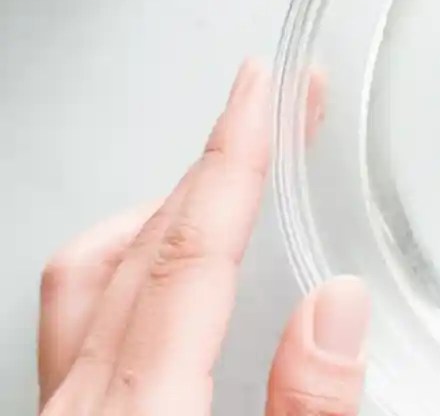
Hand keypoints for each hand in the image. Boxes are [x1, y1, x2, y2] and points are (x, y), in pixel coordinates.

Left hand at [37, 61, 369, 414]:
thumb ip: (307, 404)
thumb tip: (338, 305)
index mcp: (141, 408)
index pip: (191, 250)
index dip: (235, 157)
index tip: (265, 90)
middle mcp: (85, 401)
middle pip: (146, 240)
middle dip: (220, 160)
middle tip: (280, 109)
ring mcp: (66, 412)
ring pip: (94, 267)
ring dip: (165, 207)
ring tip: (229, 178)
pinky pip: (80, 308)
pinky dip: (130, 258)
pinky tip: (174, 272)